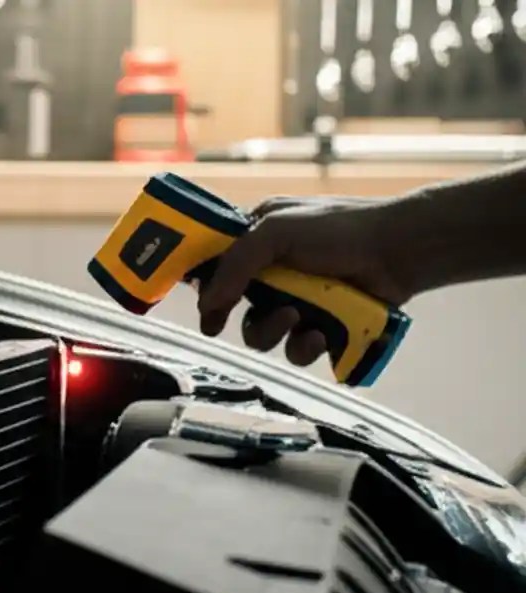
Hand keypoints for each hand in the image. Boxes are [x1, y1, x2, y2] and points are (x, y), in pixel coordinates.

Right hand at [197, 196, 412, 367]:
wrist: (400, 250)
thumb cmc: (338, 229)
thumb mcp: (276, 231)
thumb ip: (235, 264)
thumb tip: (206, 303)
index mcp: (259, 241)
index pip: (220, 269)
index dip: (208, 292)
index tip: (207, 314)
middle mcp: (276, 273)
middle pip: (238, 310)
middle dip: (243, 319)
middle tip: (238, 323)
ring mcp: (300, 300)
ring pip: (266, 334)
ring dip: (273, 332)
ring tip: (296, 319)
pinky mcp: (324, 325)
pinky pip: (298, 349)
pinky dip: (305, 345)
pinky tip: (321, 334)